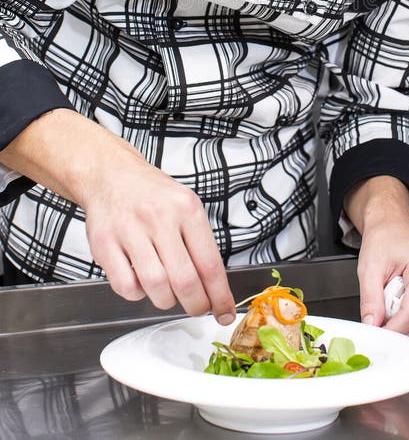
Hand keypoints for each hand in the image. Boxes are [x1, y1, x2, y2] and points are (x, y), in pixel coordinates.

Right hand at [82, 140, 235, 323]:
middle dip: (196, 305)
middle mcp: (159, 217)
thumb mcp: (185, 204)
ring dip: (166, 300)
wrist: (111, 174)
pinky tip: (141, 281)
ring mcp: (130, 230)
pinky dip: (137, 293)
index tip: (225, 312)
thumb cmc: (152, 194)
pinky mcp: (104, 243)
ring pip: (156, 286)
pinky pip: (126, 286)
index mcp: (186, 208)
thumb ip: (200, 241)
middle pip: (185, 280)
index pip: (210, 264)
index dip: (220, 296)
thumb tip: (215, 286)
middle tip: (198, 309)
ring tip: (168, 293)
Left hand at [344, 176, 408, 341]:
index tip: (377, 335)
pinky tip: (401, 302)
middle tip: (379, 321)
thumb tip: (372, 325)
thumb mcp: (369, 267)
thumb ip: (370, 299)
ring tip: (391, 301)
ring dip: (405, 325)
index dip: (393, 330)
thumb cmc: (385, 240)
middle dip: (400, 331)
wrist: (394, 227)